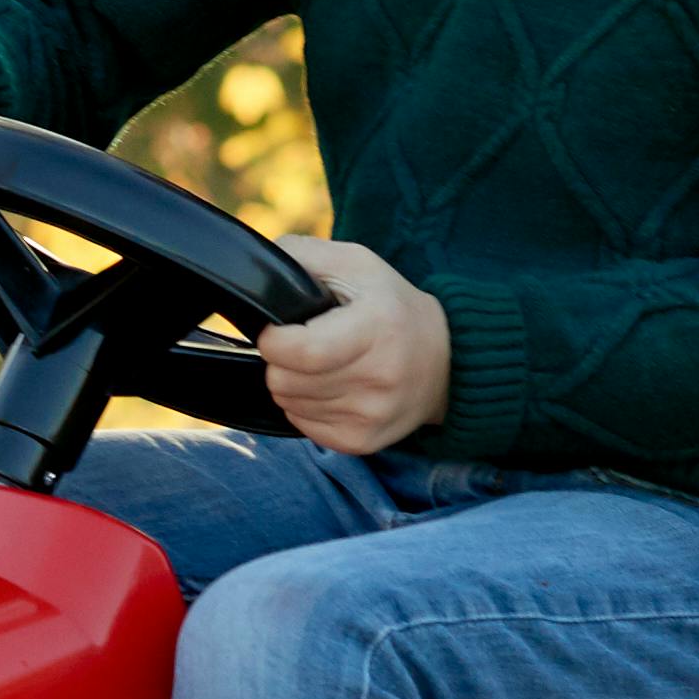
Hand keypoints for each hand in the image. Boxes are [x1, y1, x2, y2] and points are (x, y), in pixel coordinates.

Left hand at [256, 236, 448, 455]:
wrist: (447, 361)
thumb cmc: (391, 306)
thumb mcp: (356, 264)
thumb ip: (302, 257)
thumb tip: (251, 271)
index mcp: (378, 327)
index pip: (301, 352)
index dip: (274, 341)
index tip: (276, 331)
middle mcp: (380, 376)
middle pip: (285, 382)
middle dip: (282, 361)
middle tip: (305, 344)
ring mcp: (373, 414)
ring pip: (289, 404)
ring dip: (295, 384)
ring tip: (324, 365)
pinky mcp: (365, 441)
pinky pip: (303, 426)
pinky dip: (306, 406)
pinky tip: (333, 387)